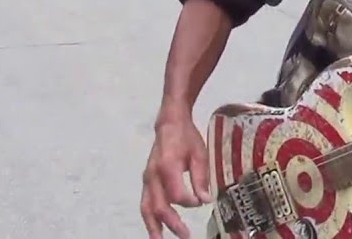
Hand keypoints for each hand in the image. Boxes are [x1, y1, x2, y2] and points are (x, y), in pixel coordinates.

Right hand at [140, 117, 210, 238]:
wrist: (169, 123)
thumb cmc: (186, 137)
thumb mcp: (199, 154)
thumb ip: (201, 177)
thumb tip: (205, 200)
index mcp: (167, 167)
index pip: (177, 195)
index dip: (190, 203)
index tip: (202, 202)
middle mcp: (152, 176)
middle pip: (158, 206)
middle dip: (171, 224)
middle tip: (185, 235)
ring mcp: (147, 179)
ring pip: (146, 208)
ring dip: (154, 227)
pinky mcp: (146, 181)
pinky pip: (146, 203)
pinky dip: (150, 218)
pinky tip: (157, 229)